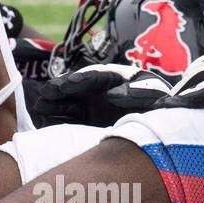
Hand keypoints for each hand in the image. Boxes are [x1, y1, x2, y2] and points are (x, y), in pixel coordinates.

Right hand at [34, 63, 170, 127]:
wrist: (163, 126)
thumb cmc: (158, 105)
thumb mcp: (152, 95)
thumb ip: (135, 93)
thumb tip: (111, 96)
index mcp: (115, 78)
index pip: (93, 77)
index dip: (78, 80)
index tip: (65, 85)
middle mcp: (100, 91)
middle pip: (76, 88)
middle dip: (60, 90)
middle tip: (45, 93)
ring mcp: (92, 107)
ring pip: (69, 103)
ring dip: (55, 105)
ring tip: (40, 107)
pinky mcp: (88, 122)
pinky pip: (70, 120)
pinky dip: (58, 121)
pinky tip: (46, 124)